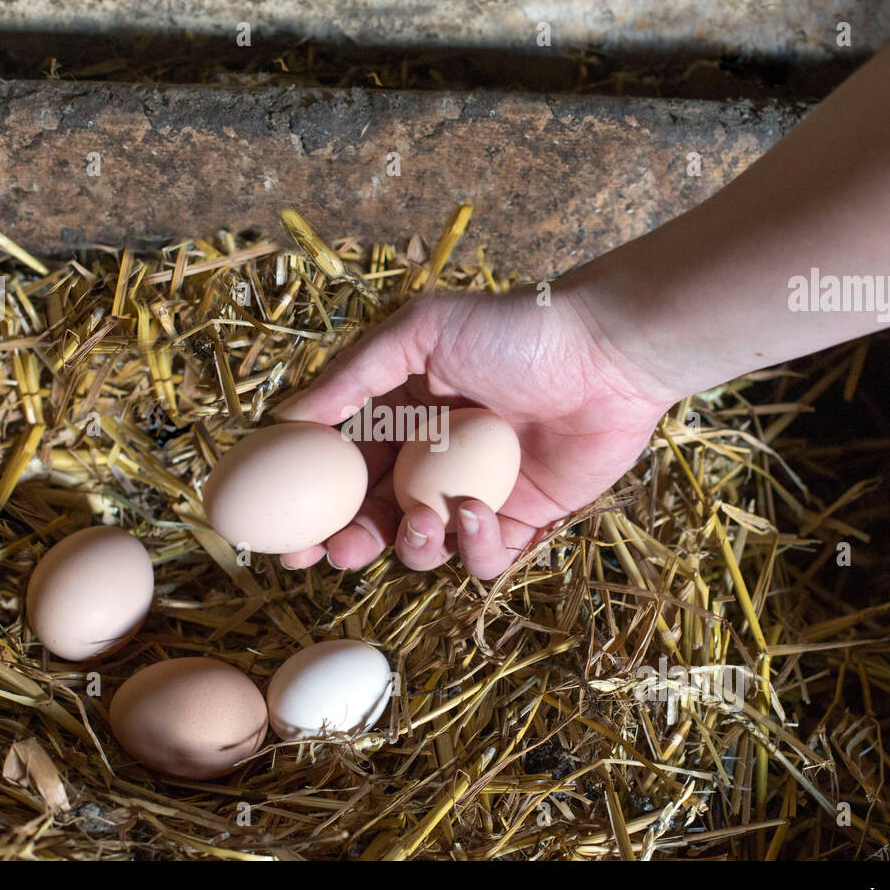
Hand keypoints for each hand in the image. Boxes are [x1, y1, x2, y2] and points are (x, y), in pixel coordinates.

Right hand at [273, 284, 678, 578]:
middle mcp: (430, 462)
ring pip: (424, 547)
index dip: (312, 505)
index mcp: (400, 418)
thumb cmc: (512, 330)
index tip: (287, 533)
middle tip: (336, 553)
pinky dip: (473, 547)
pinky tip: (476, 510)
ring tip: (421, 525)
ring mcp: (474, 495)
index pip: (342, 471)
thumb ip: (353, 377)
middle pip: (374, 519)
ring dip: (412, 547)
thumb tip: (285, 417)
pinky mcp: (523, 521)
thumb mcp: (420, 334)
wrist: (604, 352)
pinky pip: (483, 558)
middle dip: (350, 544)